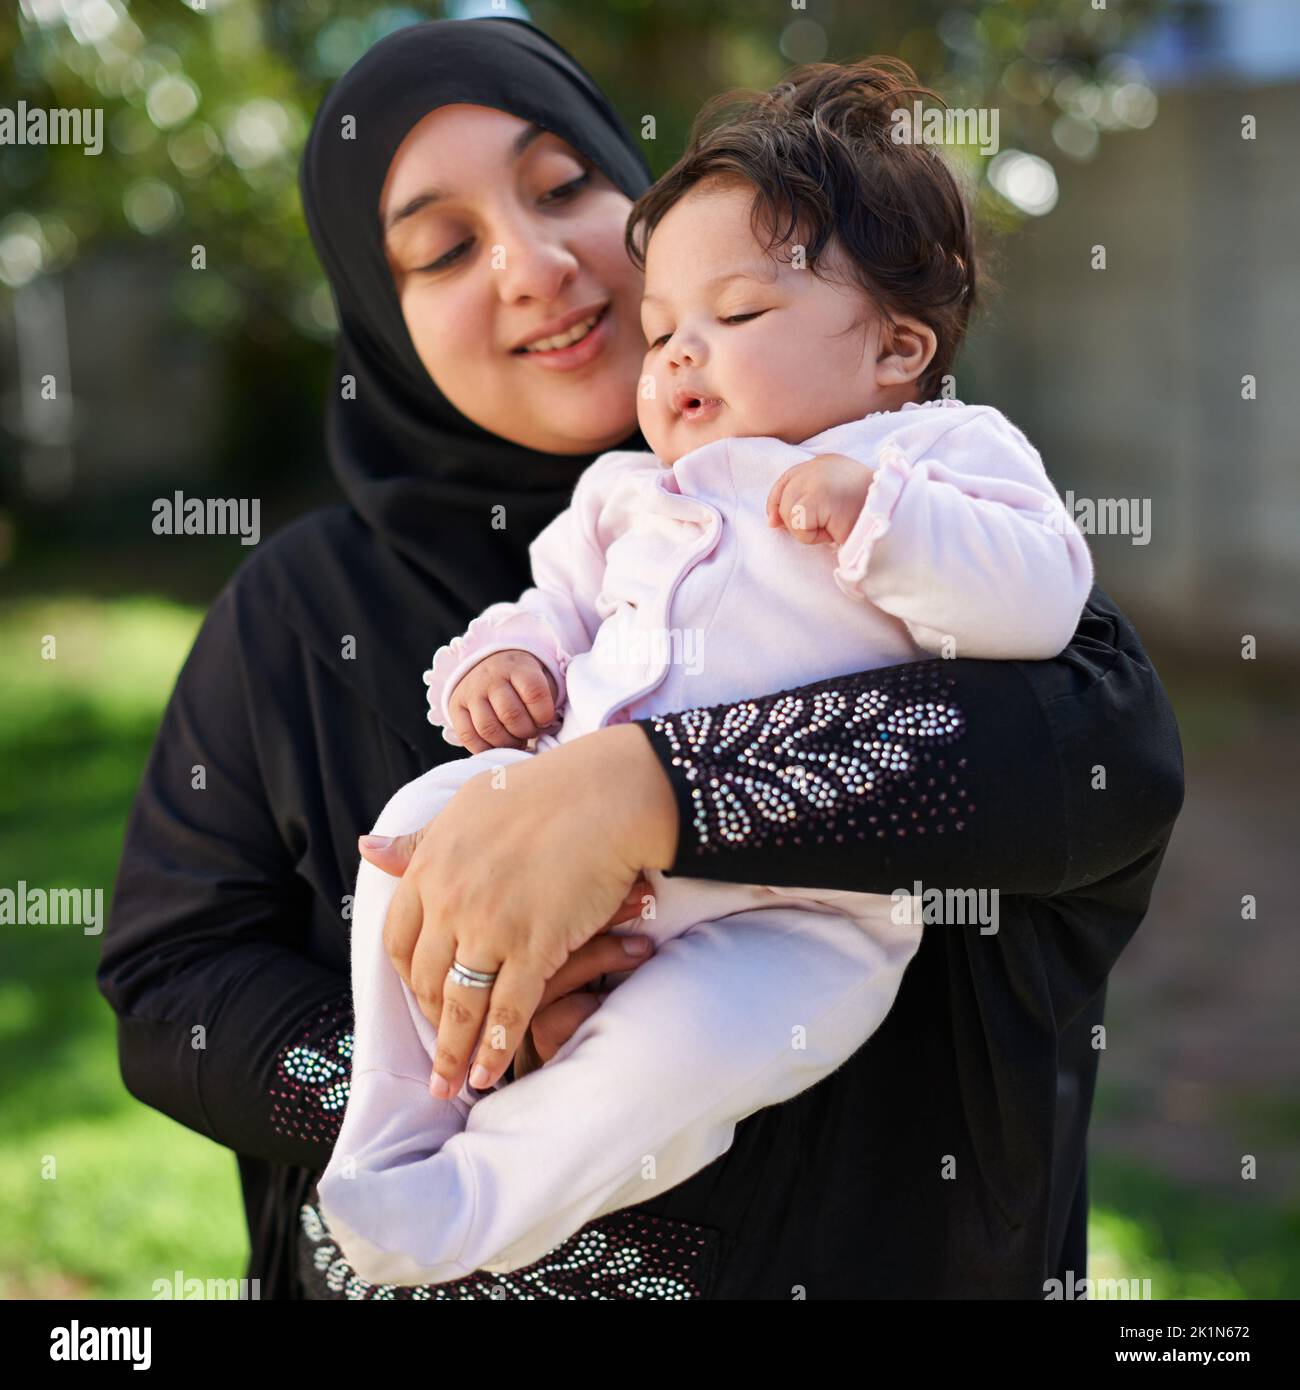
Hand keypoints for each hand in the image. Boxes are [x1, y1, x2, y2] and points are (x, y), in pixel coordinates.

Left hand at [357, 725, 677, 1097]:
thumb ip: (419, 840)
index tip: (419, 995)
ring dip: (452, 1054)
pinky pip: (508, 1011)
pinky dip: (495, 1050)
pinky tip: (487, 1075)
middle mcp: (450, 901)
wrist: (604, 794)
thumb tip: (367, 849)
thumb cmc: (541, 792)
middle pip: (426, 979)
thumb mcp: (466, 807)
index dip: (407, 975)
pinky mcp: (534, 947)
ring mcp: (490, 927)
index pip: (399, 938)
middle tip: (436, 1047)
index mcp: (430, 867)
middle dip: (429, 1020)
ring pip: (461, 1005)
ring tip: (448, 1087)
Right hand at [448, 649, 558, 752]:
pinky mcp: (456, 707)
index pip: (534, 692)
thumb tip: (550, 729)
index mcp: (517, 666)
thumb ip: (548, 699)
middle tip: (530, 732)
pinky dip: (484, 749)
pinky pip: (467, 736)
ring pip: (488, 728)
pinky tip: (497, 746)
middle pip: (510, 714)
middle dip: (526, 731)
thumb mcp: (540, 677)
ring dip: (507, 743)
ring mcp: (471, 692)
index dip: (544, 714)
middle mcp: (491, 677)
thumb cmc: (523, 680)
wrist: (489, 665)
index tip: (546, 720)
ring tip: (517, 741)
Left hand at [766, 452, 872, 546]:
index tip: (775, 522)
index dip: (777, 501)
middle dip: (795, 519)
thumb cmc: (867, 517)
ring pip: (788, 514)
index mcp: (826, 462)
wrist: (891, 521)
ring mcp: (819, 477)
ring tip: (833, 527)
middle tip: (826, 527)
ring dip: (808, 530)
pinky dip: (812, 537)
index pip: (787, 479)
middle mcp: (820, 464)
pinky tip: (832, 532)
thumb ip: (807, 502)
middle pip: (783, 496)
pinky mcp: (818, 496)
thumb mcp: (835, 503)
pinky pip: (798, 525)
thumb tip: (772, 521)